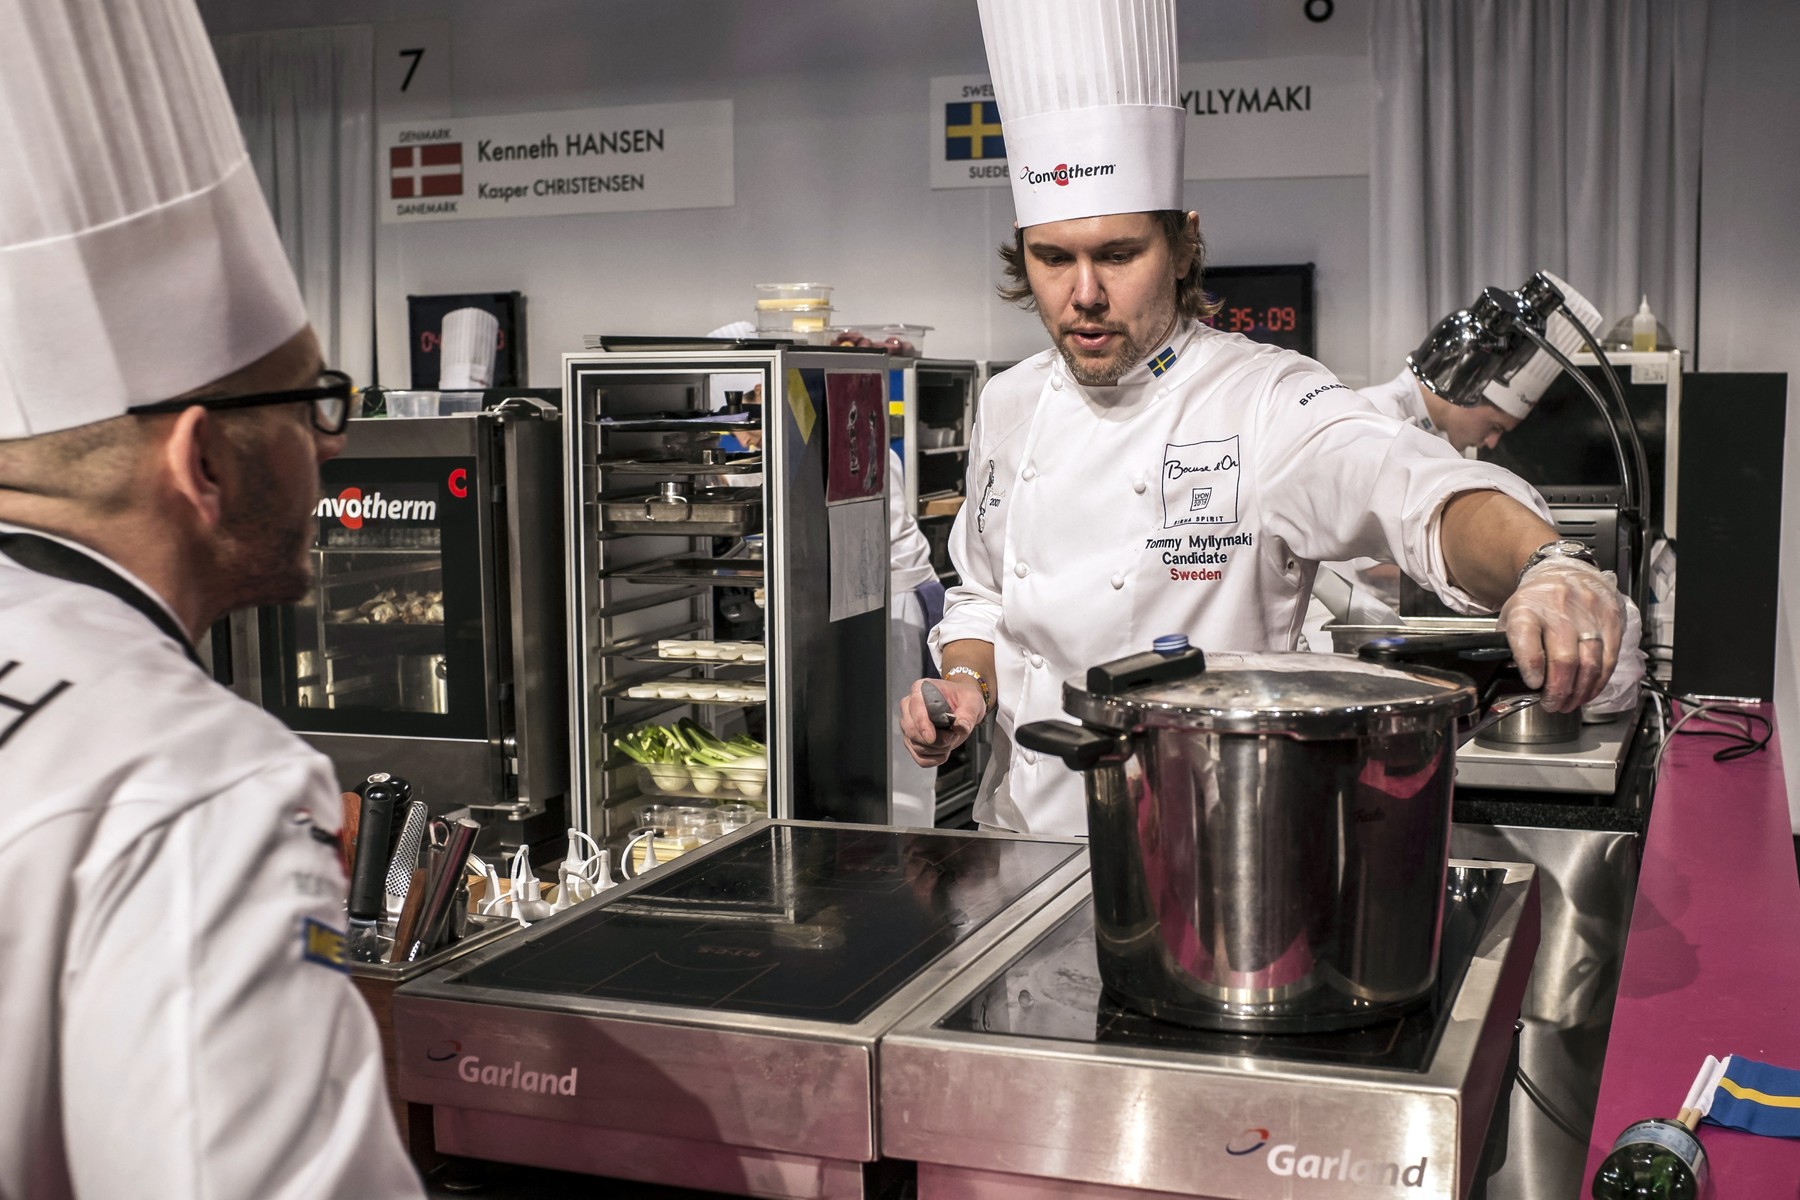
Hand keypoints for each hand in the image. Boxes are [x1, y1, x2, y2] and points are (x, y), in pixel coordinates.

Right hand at [899, 677, 985, 766]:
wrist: (962, 706)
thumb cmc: (963, 698)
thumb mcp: (972, 702)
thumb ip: (967, 714)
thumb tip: (961, 727)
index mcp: (921, 690)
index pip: (915, 709)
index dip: (922, 725)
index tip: (931, 738)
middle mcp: (909, 706)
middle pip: (912, 730)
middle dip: (935, 740)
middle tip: (953, 735)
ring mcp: (909, 724)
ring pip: (916, 746)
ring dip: (937, 749)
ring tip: (951, 738)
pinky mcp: (912, 740)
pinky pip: (919, 757)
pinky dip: (933, 759)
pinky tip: (944, 752)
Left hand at [1499, 558, 1626, 711]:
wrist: (1565, 572)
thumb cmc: (1535, 602)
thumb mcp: (1511, 616)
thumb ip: (1509, 645)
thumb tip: (1509, 679)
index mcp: (1528, 608)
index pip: (1527, 636)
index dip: (1531, 664)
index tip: (1533, 684)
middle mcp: (1560, 610)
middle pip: (1564, 658)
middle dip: (1558, 691)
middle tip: (1551, 704)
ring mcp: (1589, 615)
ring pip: (1590, 663)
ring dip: (1580, 692)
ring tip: (1568, 704)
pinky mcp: (1611, 620)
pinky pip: (1609, 660)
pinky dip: (1598, 682)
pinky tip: (1588, 692)